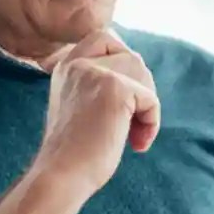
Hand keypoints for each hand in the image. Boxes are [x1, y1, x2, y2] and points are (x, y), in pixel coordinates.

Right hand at [34, 29, 159, 195]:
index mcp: (67, 66)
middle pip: (132, 58)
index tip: (123, 100)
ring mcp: (95, 73)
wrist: (62, 175)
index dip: (123, 62)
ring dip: (146, 107)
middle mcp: (78, 63)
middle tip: (130, 124)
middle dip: (140, 91)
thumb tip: (138, 74)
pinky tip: (137, 143)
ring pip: (143, 75)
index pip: (105, 38)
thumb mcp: (81, 106)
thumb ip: (99, 85)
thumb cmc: (74, 152)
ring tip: (133, 134)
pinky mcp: (115, 88)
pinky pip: (150, 99)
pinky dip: (151, 123)